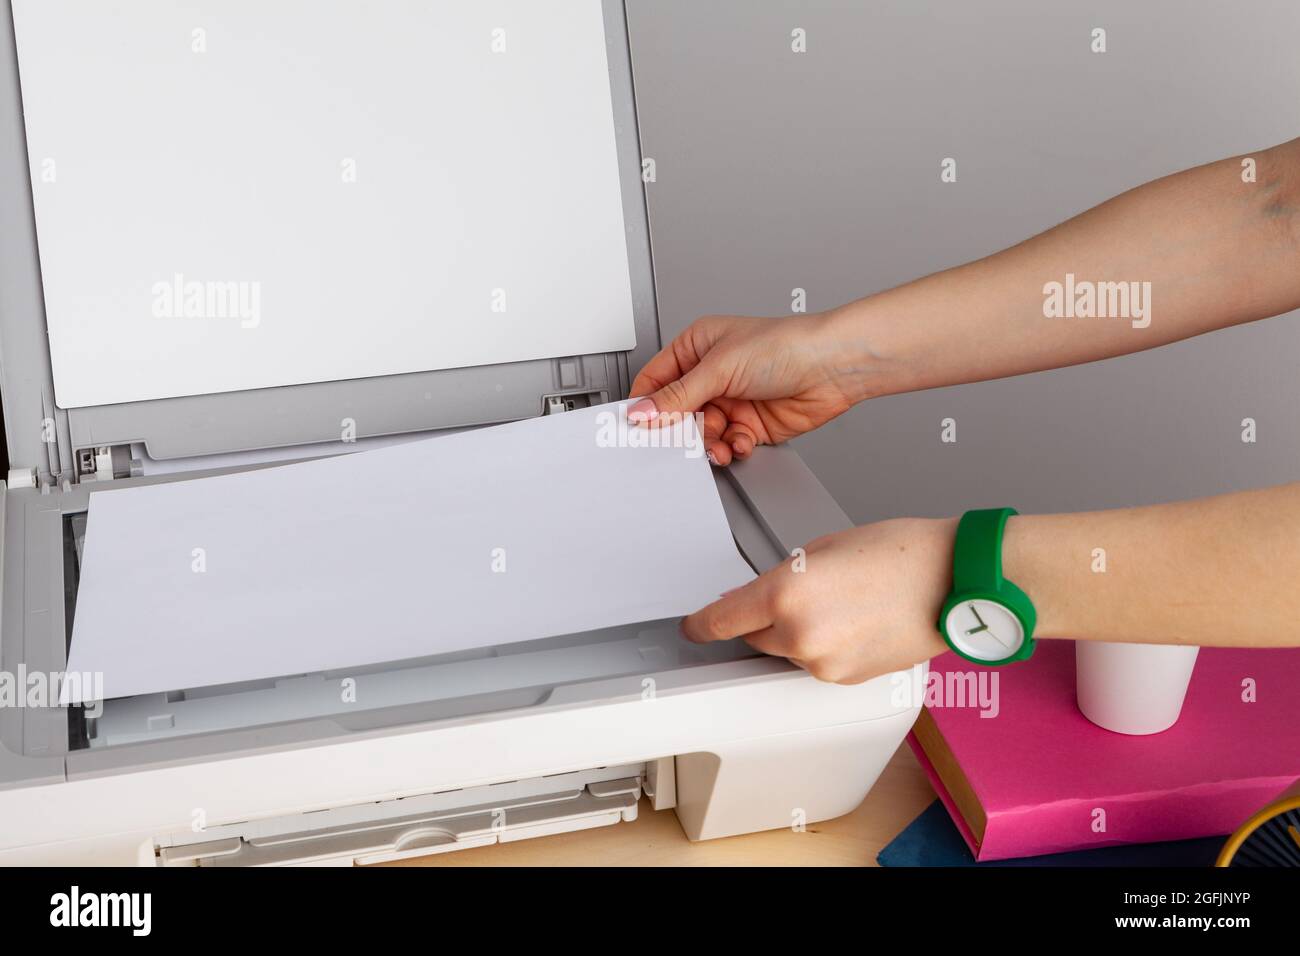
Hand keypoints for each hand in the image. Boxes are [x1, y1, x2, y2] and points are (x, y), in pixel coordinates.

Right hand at [627, 313, 861, 464]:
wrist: (832, 367)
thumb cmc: (785, 346)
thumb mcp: (720, 368)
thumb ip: (678, 395)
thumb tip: (643, 410)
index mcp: (697, 347)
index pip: (657, 380)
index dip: (646, 404)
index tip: (638, 426)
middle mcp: (712, 375)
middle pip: (678, 413)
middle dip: (683, 430)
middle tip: (684, 439)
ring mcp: (732, 401)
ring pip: (702, 433)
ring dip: (710, 443)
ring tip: (721, 442)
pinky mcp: (750, 424)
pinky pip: (728, 444)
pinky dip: (733, 447)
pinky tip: (742, 440)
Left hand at [681, 519, 956, 682]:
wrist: (954, 581)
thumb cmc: (899, 553)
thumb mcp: (822, 549)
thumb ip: (779, 578)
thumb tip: (751, 600)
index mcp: (785, 595)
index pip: (721, 621)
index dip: (702, 624)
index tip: (693, 627)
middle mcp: (799, 636)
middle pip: (754, 638)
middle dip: (764, 619)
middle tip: (802, 594)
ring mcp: (823, 664)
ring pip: (786, 652)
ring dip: (797, 633)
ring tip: (842, 603)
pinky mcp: (846, 680)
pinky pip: (816, 665)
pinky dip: (824, 647)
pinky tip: (855, 622)